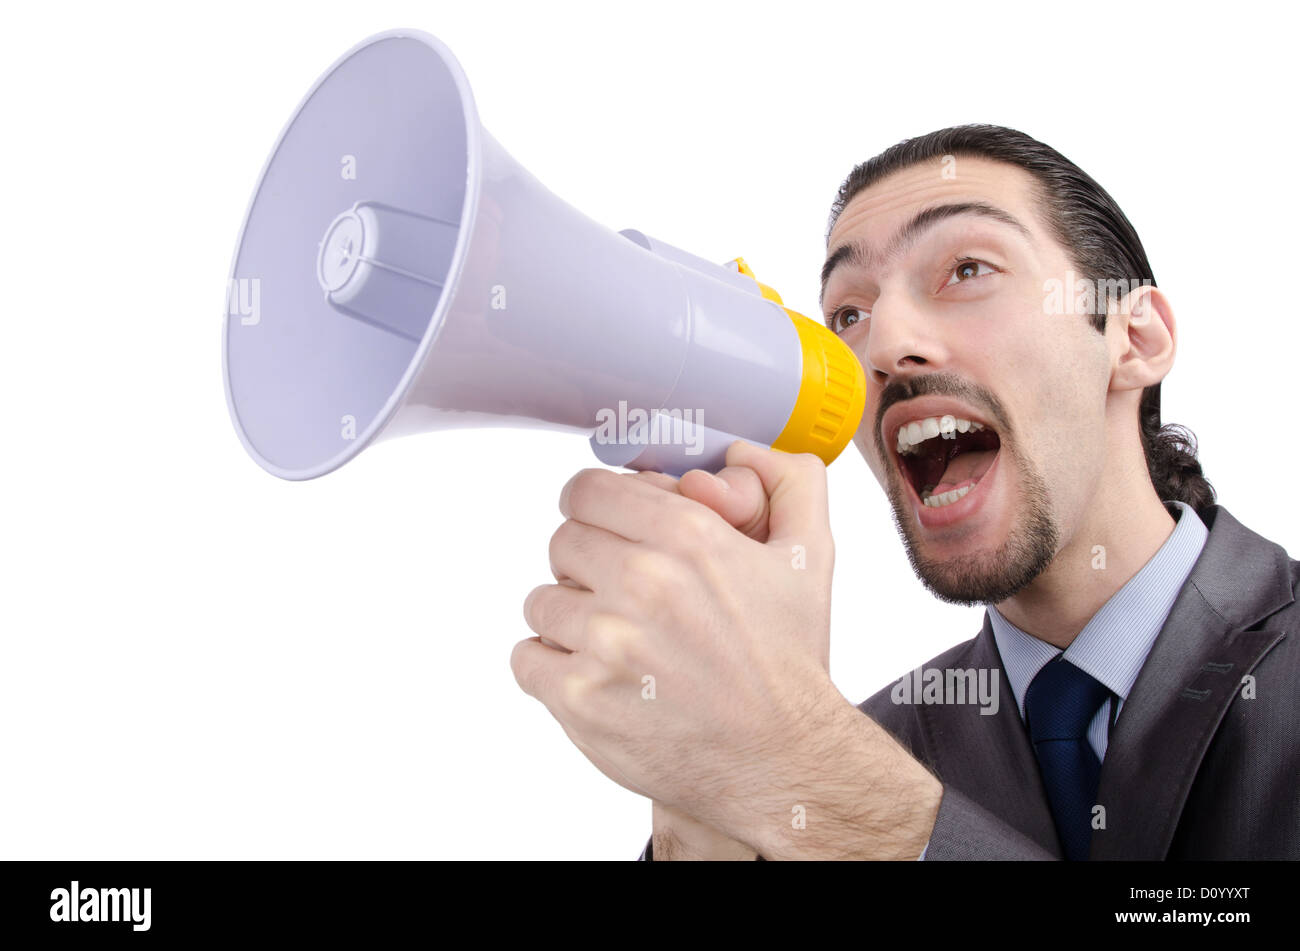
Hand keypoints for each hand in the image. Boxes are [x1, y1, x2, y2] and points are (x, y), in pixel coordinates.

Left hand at [512, 440, 838, 845]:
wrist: (782, 760)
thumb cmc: (789, 660)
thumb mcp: (810, 556)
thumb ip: (790, 482)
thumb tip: (741, 447)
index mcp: (687, 535)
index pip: (587, 490)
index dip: (596, 508)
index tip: (608, 531)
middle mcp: (641, 581)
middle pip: (561, 542)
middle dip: (586, 564)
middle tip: (621, 594)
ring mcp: (604, 642)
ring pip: (541, 601)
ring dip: (569, 618)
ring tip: (616, 643)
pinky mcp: (578, 697)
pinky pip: (526, 657)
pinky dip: (550, 666)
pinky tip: (596, 675)